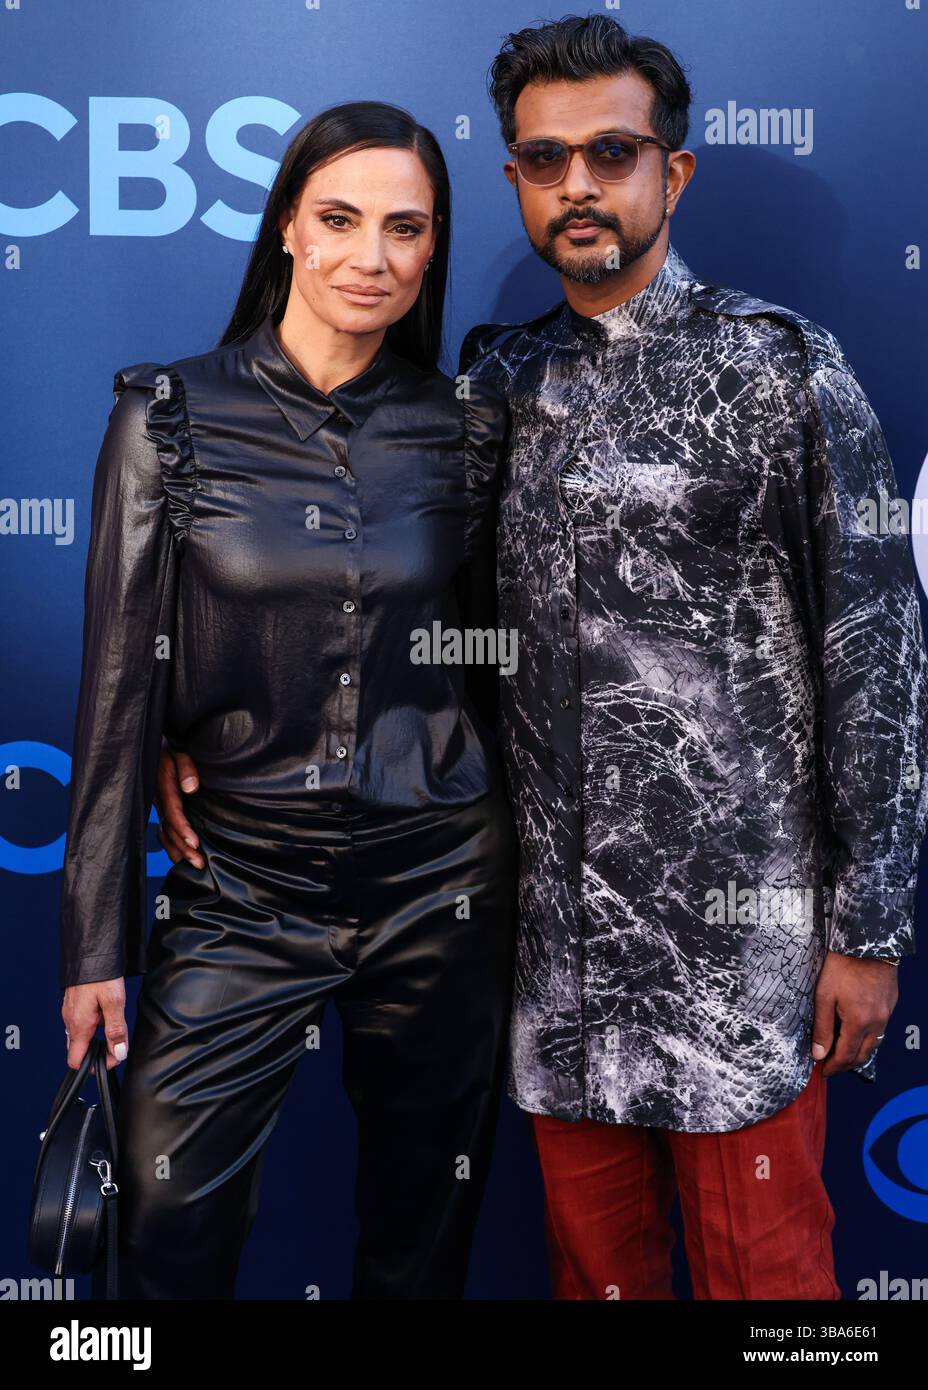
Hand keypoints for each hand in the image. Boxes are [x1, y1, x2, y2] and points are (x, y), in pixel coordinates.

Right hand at [62, 980, 127, 1070]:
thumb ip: (116, 1030)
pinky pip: (81, 1022)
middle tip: (118, 1045)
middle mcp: (70, 1021)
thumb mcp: (114, 1002)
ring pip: (81, 1036)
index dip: (95, 1065)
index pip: (76, 1061)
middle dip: (97, 1053)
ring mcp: (71, 1012)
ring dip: (97, 1038)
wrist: (90, 952)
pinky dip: (94, 1025)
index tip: (113, 1059)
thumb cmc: (100, 974)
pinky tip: (106, 1014)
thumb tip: (118, 1053)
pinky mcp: (74, 1004)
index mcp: (79, 1025)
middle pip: (78, 1050)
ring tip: (115, 1027)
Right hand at [155, 743, 203, 868]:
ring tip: (194, 864)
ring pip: (166, 832)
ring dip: (178, 850)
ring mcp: (158, 804)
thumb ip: (186, 768)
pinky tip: (179, 856)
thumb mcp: (181, 752)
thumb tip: (190, 788)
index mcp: (163, 785)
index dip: (183, 829)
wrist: (159, 744)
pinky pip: (163, 829)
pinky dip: (170, 845)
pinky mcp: (161, 806)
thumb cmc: (174, 747)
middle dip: (184, 847)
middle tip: (199, 863)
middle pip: (170, 828)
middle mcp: (159, 798)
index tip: (195, 844)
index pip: (173, 812)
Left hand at [812, 950, 898, 1076]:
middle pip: (862, 1054)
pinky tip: (856, 1032)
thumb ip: (822, 1027)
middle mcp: (877, 1022)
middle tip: (830, 1065)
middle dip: (846, 1064)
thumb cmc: (843, 964)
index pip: (846, 1056)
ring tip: (841, 1051)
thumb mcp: (824, 995)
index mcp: (859, 1022)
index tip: (823, 1071)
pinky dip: (868, 1037)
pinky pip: (880, 1029)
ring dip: (858, 1051)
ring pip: (874, 1043)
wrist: (867, 941)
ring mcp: (887, 1013)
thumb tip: (818, 1053)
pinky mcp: (890, 1003)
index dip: (833, 1067)